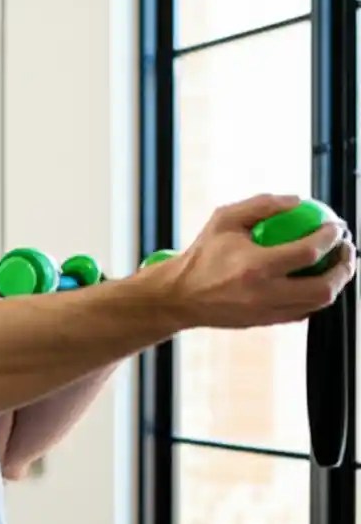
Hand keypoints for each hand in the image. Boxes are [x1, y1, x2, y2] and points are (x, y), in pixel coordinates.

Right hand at [152, 193, 356, 328]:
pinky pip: (303, 312)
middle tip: (345, 249)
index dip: (330, 237)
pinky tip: (314, 281)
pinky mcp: (265, 322)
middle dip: (344, 267)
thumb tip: (297, 201)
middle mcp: (264, 293)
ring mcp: (266, 312)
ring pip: (318, 303)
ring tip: (335, 265)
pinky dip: (315, 296)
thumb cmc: (201, 254)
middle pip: (323, 287)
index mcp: (254, 266)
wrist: (179, 296)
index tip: (335, 226)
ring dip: (335, 282)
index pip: (308, 252)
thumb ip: (261, 205)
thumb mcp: (223, 220)